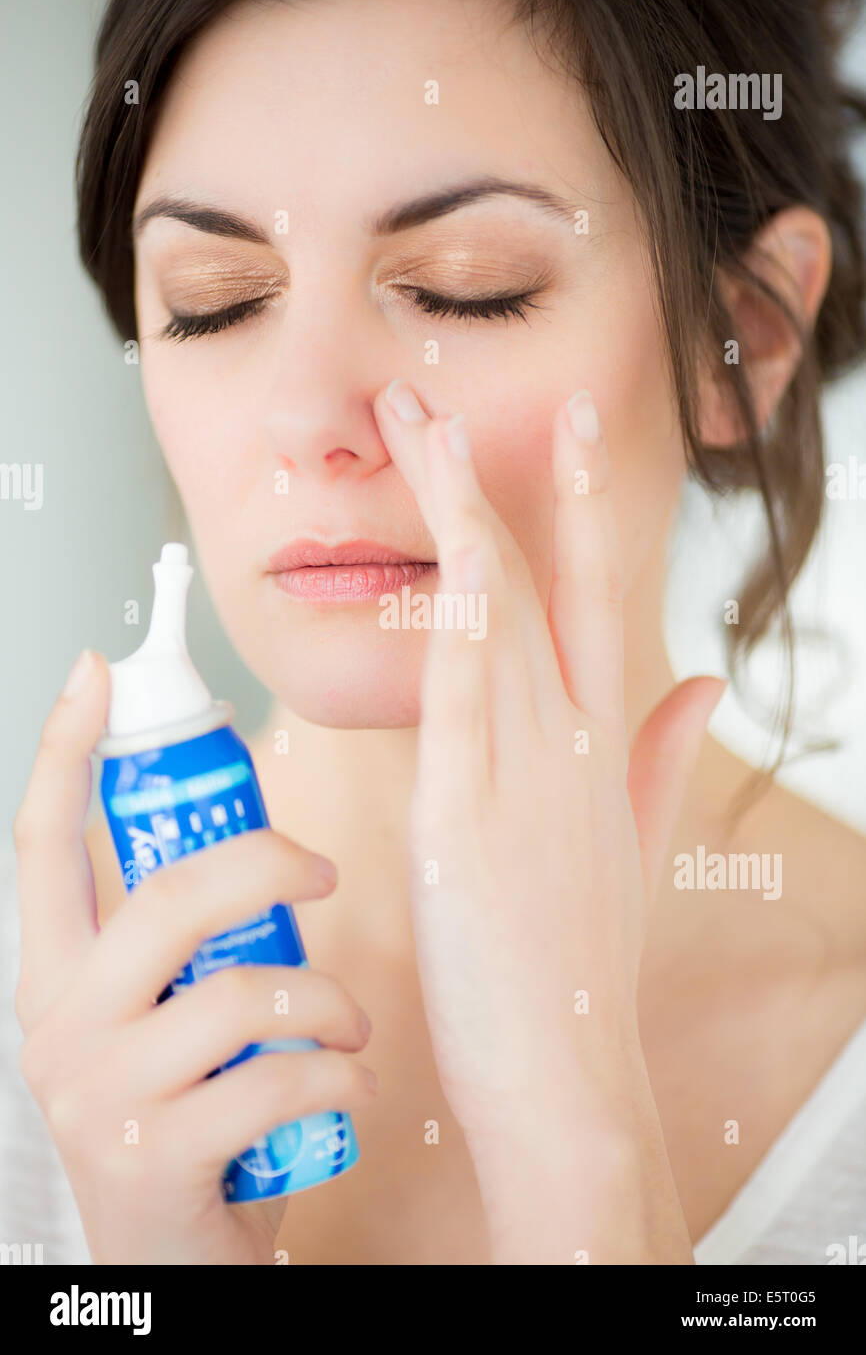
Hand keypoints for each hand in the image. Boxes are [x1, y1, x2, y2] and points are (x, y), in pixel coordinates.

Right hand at [13, 651, 375, 1265]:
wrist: (177, 1267)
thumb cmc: (189, 1122)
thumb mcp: (163, 1024)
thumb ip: (186, 947)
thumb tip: (258, 849)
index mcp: (54, 979)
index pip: (40, 841)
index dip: (67, 749)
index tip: (97, 668)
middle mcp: (56, 1026)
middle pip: (164, 893)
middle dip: (266, 861)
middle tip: (325, 871)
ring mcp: (97, 1094)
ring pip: (236, 988)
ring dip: (324, 996)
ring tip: (348, 1024)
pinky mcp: (152, 1157)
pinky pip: (278, 1074)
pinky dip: (338, 1074)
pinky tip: (347, 1089)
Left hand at [374, 382, 723, 1260]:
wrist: (569, 1074)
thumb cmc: (582, 963)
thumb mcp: (631, 846)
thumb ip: (661, 758)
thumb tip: (700, 684)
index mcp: (606, 743)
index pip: (600, 595)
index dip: (586, 502)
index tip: (570, 426)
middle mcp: (575, 740)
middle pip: (539, 581)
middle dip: (495, 479)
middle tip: (448, 393)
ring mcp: (526, 771)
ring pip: (498, 614)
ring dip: (458, 514)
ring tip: (419, 429)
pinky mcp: (469, 813)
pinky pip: (463, 694)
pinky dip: (458, 615)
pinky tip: (449, 547)